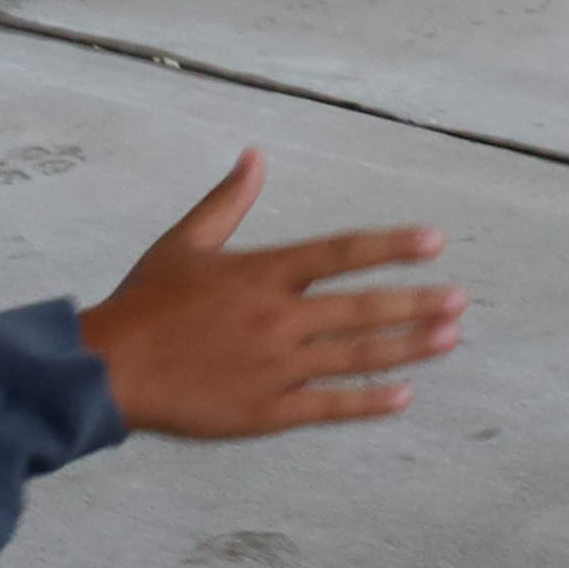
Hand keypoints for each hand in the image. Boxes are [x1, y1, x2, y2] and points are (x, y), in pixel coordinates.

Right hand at [74, 150, 463, 438]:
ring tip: (449, 338)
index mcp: (261, 274)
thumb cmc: (145, 302)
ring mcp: (276, 368)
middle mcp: (277, 319)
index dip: (391, 246)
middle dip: (417, 303)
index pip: (341, 253)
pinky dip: (370, 401)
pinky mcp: (267, 411)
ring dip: (409, 347)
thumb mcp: (185, 243)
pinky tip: (404, 394)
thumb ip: (227, 201)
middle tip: (460, 299)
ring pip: (357, 356)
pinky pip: (329, 406)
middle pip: (362, 309)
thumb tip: (255, 156)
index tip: (434, 241)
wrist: (109, 369)